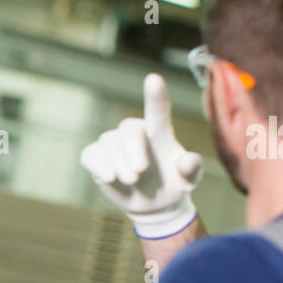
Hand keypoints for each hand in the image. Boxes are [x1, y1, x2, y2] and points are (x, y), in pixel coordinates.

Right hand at [79, 73, 202, 238]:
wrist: (152, 203)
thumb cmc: (172, 184)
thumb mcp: (187, 180)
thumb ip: (190, 169)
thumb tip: (191, 159)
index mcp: (159, 133)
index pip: (157, 112)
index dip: (155, 96)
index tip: (153, 79)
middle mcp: (135, 134)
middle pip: (129, 130)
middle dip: (133, 150)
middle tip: (139, 173)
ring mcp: (114, 145)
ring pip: (109, 143)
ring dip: (118, 163)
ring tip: (130, 181)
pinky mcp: (97, 158)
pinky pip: (91, 154)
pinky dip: (97, 165)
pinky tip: (109, 177)